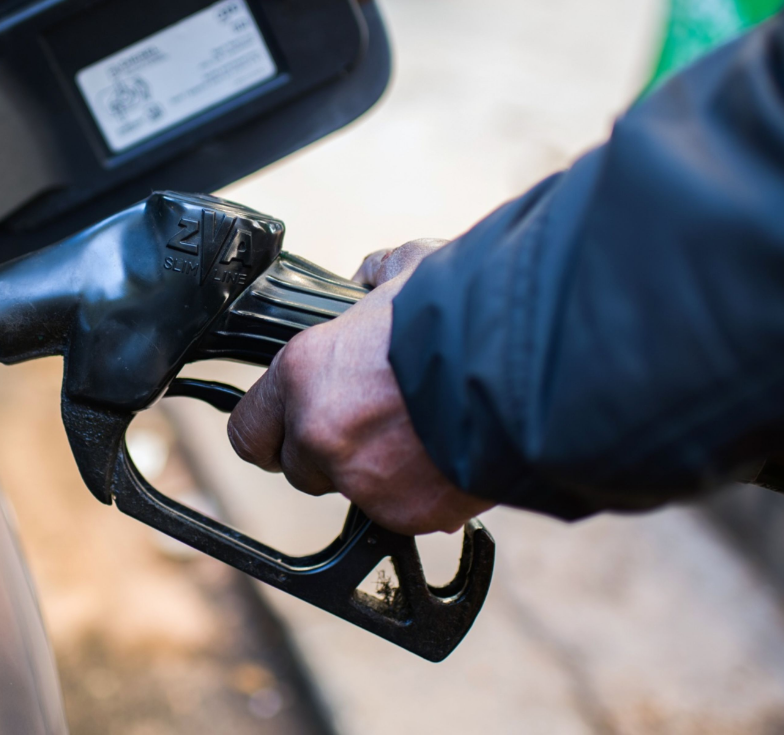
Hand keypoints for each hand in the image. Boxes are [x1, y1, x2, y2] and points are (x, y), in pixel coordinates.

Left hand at [226, 241, 492, 534]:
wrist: (534, 367)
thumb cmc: (471, 311)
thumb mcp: (407, 269)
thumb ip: (372, 279)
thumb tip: (366, 280)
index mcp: (303, 373)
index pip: (249, 431)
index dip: (269, 430)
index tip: (285, 428)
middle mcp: (320, 433)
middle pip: (299, 467)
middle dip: (328, 451)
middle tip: (373, 423)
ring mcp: (363, 480)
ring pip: (350, 493)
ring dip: (374, 473)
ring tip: (418, 436)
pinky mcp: (409, 514)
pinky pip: (400, 512)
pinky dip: (418, 494)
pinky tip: (444, 457)